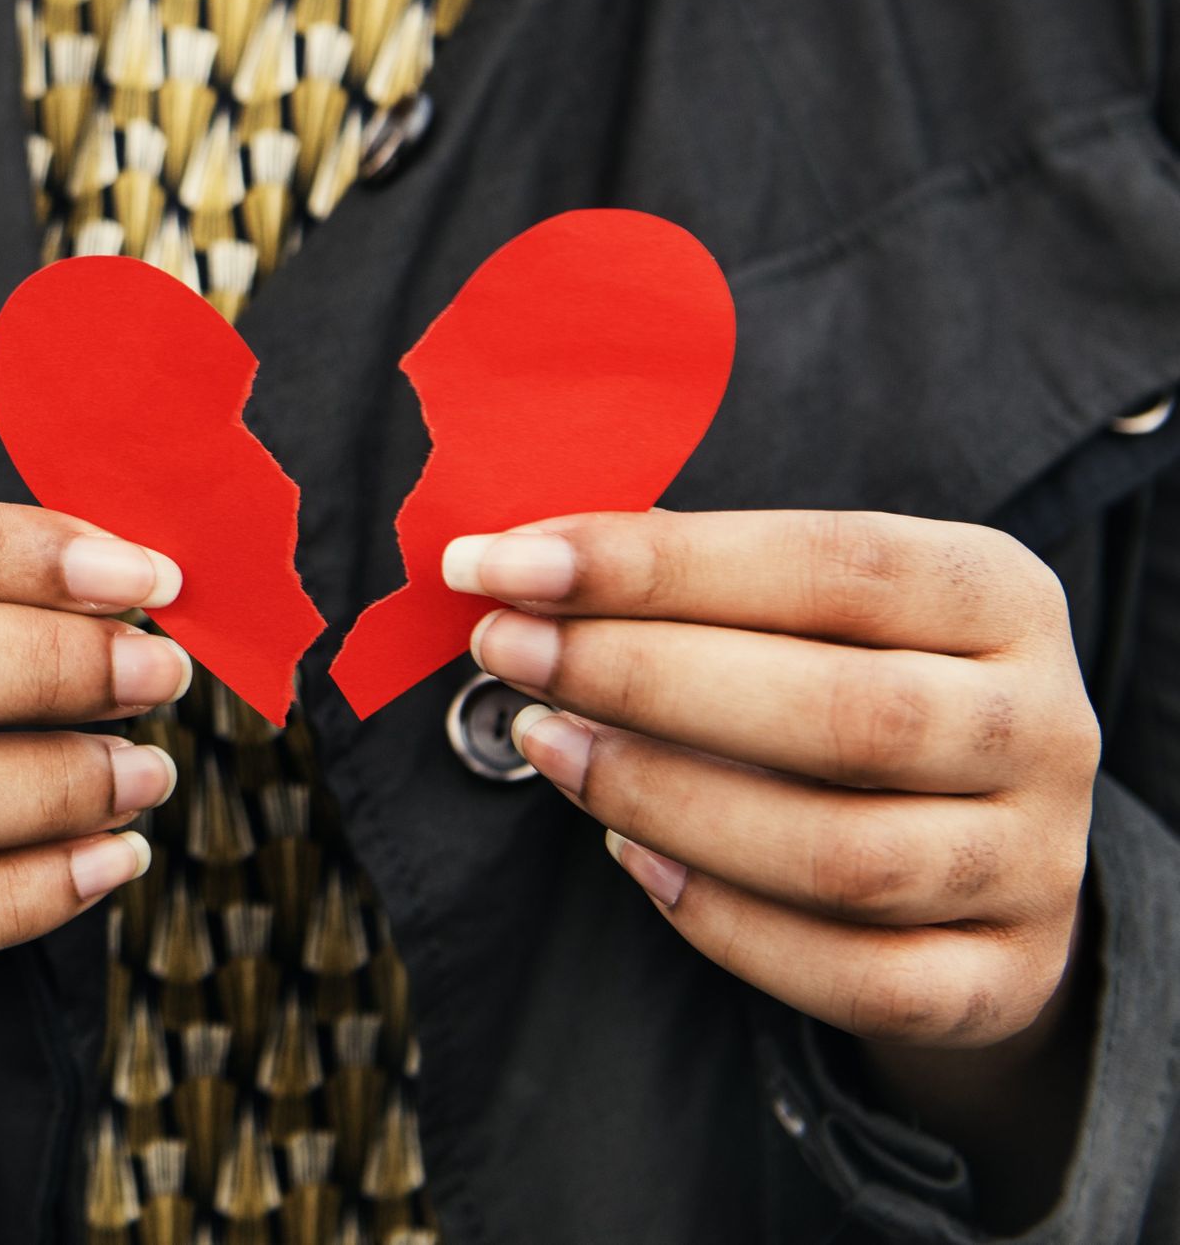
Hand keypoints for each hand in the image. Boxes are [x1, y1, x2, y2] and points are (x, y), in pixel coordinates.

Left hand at [449, 509, 1100, 1220]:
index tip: (502, 563)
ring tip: (548, 744)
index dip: (655, 564)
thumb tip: (519, 564)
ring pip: (844, 858)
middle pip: (843, 715)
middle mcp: (1042, 725)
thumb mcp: (805, 604)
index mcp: (997, 593)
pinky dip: (725, 924)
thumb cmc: (847, 677)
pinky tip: (631, 859)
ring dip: (664, 799)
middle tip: (505, 649)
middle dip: (641, 677)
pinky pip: (855, 979)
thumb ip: (691, 580)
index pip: (829, 567)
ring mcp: (1033, 864)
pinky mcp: (999, 980)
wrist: (979, 840)